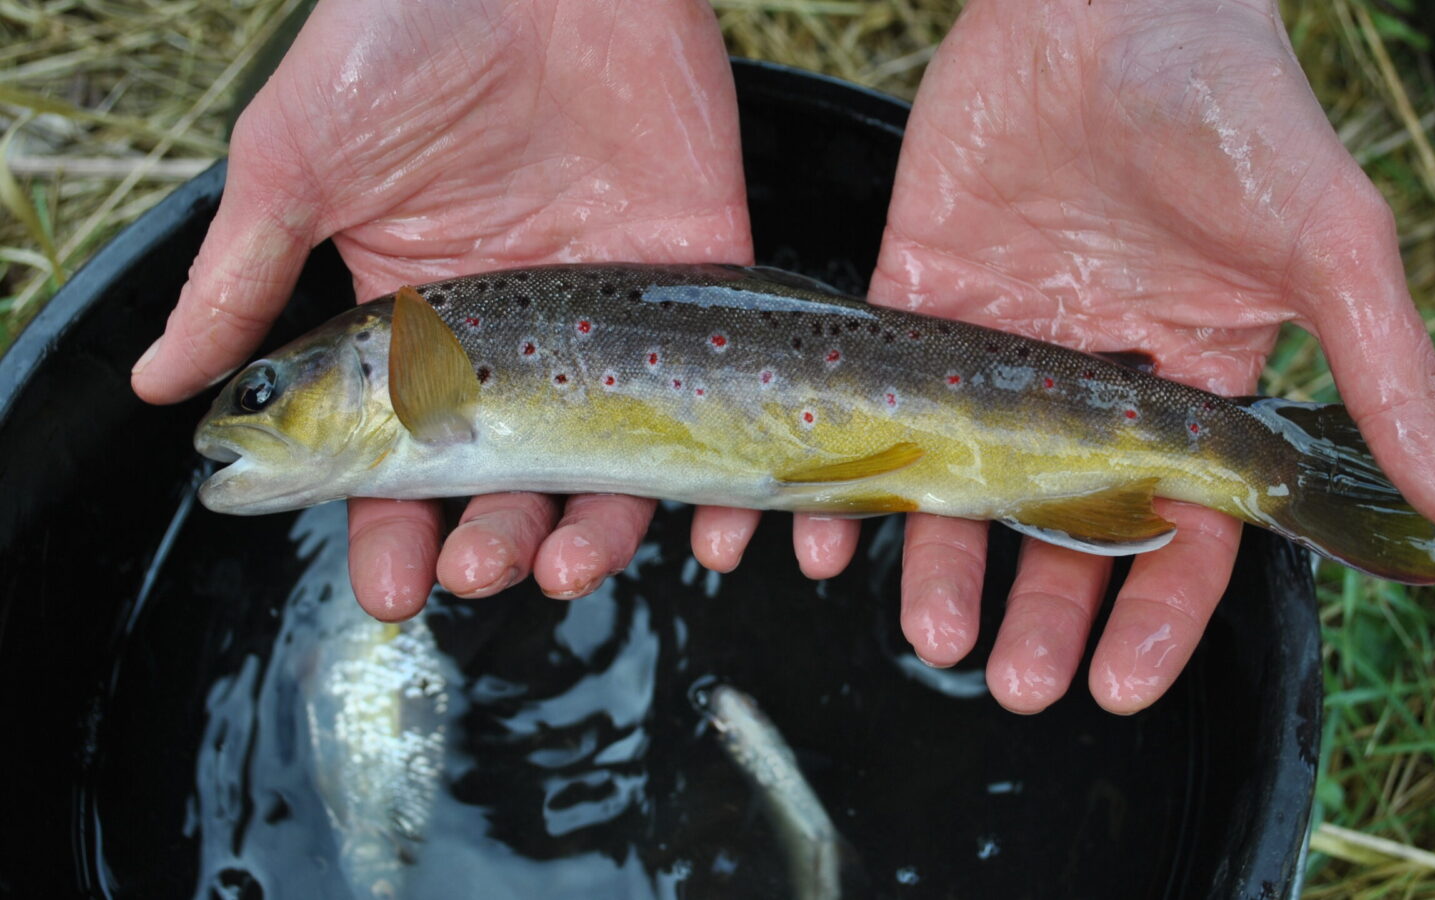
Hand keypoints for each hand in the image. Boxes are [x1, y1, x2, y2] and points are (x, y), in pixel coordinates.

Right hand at [130, 0, 755, 617]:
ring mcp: (605, 308)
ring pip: (611, 457)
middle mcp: (513, 329)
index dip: (391, 529)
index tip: (395, 590)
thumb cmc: (402, 30)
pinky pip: (714, 388)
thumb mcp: (297, 157)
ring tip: (574, 567)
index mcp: (413, 313)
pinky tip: (714, 527)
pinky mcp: (694, 271)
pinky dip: (721, 470)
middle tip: (483, 570)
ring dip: (596, 532)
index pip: (400, 453)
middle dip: (494, 541)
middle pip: (508, 475)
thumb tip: (163, 388)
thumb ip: (244, 277)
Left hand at [864, 0, 1434, 713]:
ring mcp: (1005, 342)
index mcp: (1198, 384)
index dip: (1156, 616)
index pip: (1182, 532)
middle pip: (1069, 527)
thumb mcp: (1330, 246)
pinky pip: (885, 399)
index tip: (1123, 687)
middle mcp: (1097, 380)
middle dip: (1045, 612)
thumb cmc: (1235, 106)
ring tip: (933, 633)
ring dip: (952, 565)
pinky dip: (861, 465)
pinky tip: (838, 535)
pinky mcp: (920, 293)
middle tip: (1017, 684)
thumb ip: (1389, 380)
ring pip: (970, 480)